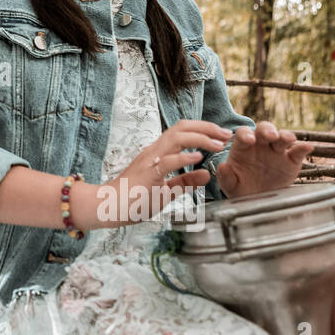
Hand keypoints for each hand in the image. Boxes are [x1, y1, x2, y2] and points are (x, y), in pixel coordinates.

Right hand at [95, 120, 228, 227]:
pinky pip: (167, 161)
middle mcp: (153, 151)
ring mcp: (149, 160)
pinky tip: (198, 157)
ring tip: (218, 144)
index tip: (221, 136)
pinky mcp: (147, 174)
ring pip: (176, 138)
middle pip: (181, 127)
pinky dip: (184, 157)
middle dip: (206, 128)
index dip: (204, 130)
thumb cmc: (133, 200)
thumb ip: (185, 182)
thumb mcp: (166, 191)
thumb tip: (206, 174)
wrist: (108, 207)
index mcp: (157, 152)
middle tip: (226, 134)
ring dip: (200, 139)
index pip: (182, 131)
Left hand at [215, 120, 311, 198]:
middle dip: (267, 130)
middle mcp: (260, 145)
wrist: (258, 201)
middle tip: (270, 136)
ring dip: (285, 135)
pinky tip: (308, 147)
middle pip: (264, 129)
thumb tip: (222, 166)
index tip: (248, 140)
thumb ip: (226, 176)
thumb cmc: (241, 189)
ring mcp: (277, 151)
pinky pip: (298, 151)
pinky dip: (303, 147)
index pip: (243, 134)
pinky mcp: (292, 160)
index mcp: (243, 147)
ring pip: (282, 137)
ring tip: (287, 139)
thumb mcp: (230, 185)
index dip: (245, 135)